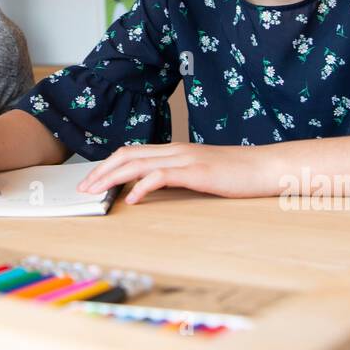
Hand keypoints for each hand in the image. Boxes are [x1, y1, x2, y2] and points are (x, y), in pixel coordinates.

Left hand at [76, 142, 272, 203]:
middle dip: (100, 171)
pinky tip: (132, 199)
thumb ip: (177, 177)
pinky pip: (161, 176)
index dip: (107, 165)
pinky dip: (142, 186)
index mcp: (174, 150)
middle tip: (83, 189)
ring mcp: (185, 158)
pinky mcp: (196, 171)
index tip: (91, 180)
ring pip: (138, 163)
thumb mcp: (200, 173)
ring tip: (96, 193)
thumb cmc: (237, 174)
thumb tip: (152, 189)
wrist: (267, 167)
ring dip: (112, 178)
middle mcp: (175, 150)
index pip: (131, 152)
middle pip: (127, 155)